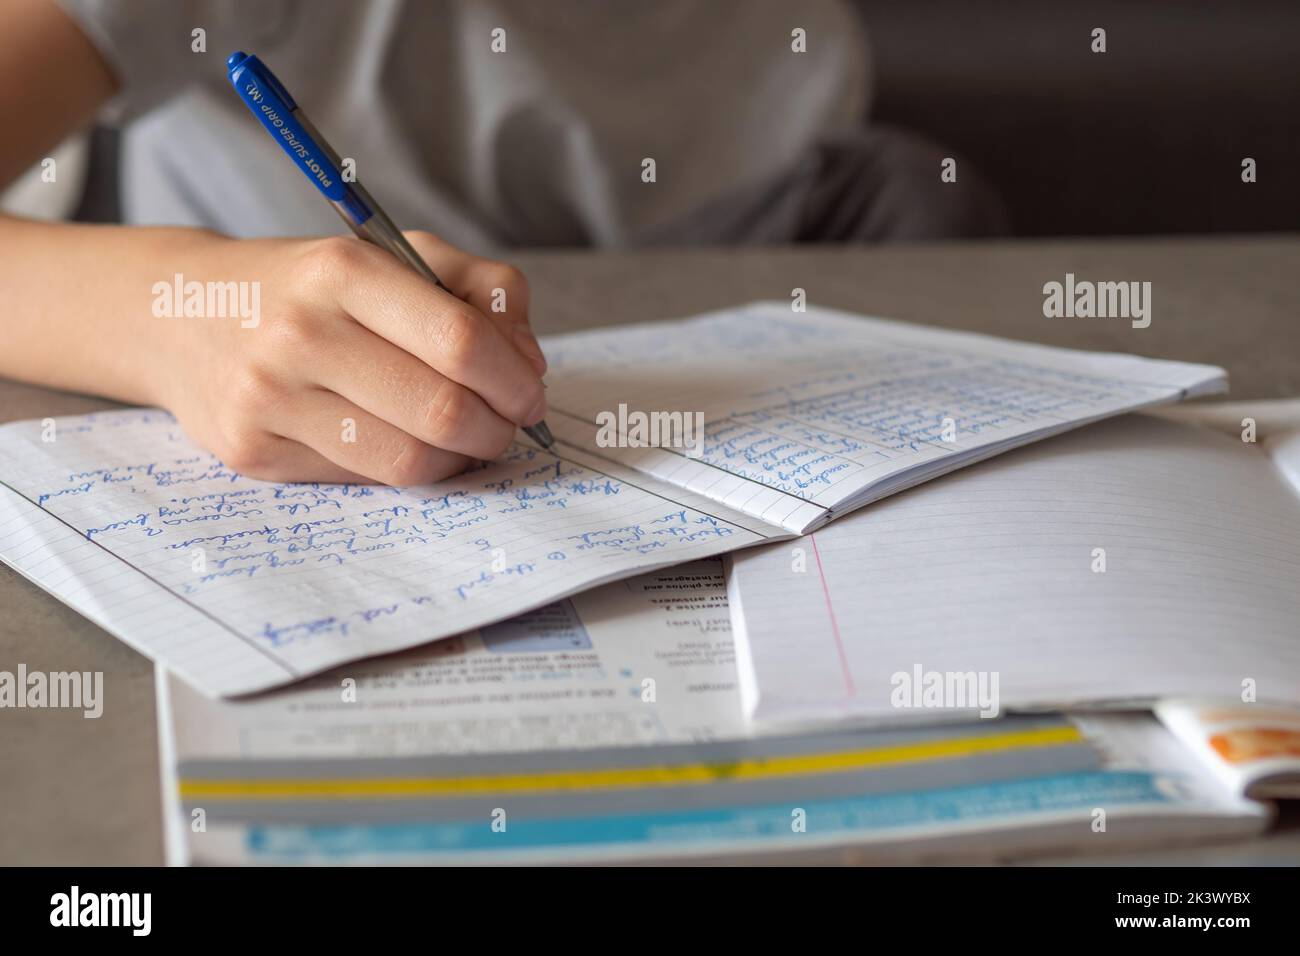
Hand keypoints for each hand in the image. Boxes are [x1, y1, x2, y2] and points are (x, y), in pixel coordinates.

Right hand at [149, 231, 547, 484]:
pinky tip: (406, 444)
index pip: (459, 340)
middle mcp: (300, 334)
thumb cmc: (310, 287)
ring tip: (464, 438)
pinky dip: (405, 470)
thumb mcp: (394, 256)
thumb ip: (479, 291)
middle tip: (505, 424)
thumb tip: (528, 363)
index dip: (514, 379)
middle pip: (441, 410)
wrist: (179, 311)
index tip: (529, 393)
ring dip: (459, 459)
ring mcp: (270, 399)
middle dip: (496, 428)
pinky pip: (362, 480)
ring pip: (408, 460)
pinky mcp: (253, 452)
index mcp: (343, 272)